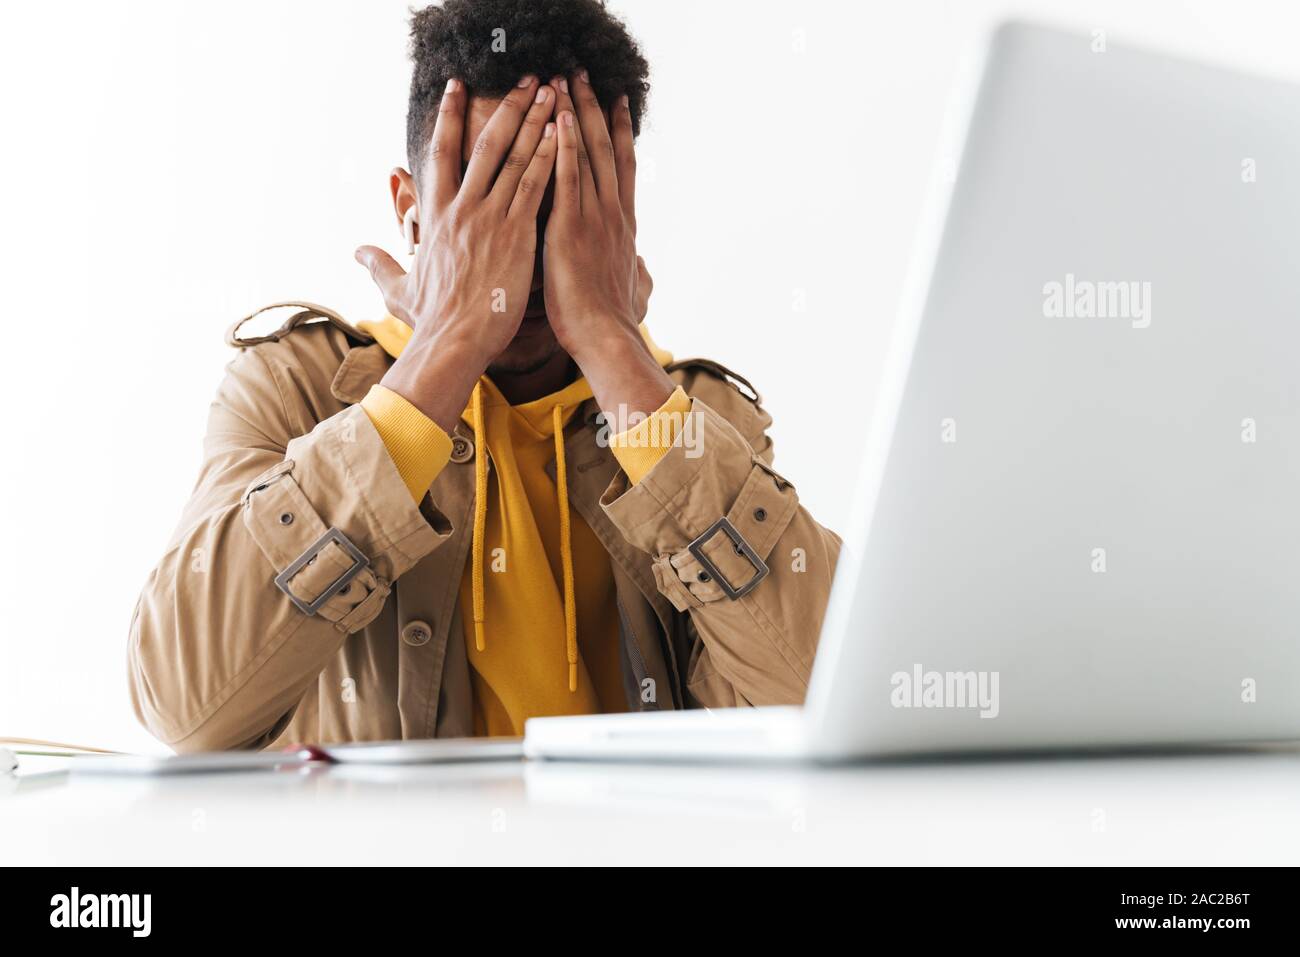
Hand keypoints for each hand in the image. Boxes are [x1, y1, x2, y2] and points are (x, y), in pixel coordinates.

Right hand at [355, 76, 557, 431]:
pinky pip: (533, 186)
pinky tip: (560, 134)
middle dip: (506, 107)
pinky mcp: (515, 233)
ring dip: (534, 122)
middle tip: (525, 79)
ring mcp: (489, 218)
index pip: (442, 154)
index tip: (458, 88)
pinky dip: (547, 156)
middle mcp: (462, 208)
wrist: (453, 340)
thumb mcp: (396, 289)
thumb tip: (357, 251)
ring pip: (513, 157)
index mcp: (436, 216)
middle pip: (483, 144)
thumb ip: (378, 264)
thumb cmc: (429, 321)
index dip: (450, 117)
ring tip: (551, 94)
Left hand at [544, 72, 672, 418]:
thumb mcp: (633, 291)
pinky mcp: (570, 228)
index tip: (616, 100)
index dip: (620, 130)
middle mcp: (612, 212)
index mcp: (624, 223)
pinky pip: (567, 178)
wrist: (605, 337)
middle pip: (605, 147)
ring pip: (586, 153)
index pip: (624, 165)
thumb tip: (643, 268)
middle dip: (593, 107)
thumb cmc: (614, 321)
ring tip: (565, 80)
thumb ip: (636, 271)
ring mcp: (593, 217)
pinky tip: (556, 118)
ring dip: (575, 113)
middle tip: (582, 72)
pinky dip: (563, 146)